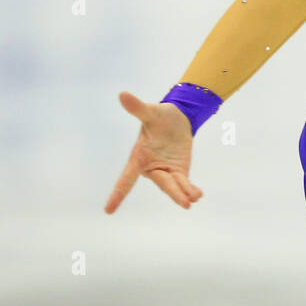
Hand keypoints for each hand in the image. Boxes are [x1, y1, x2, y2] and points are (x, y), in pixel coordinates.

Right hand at [105, 91, 203, 212]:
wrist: (178, 117)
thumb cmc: (159, 115)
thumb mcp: (150, 112)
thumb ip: (138, 107)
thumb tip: (123, 94)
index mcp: (139, 157)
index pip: (126, 178)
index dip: (118, 194)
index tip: (108, 210)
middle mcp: (151, 167)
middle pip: (162, 183)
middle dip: (173, 192)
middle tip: (185, 203)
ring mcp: (166, 171)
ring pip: (174, 185)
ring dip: (183, 193)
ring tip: (193, 198)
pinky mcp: (178, 171)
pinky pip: (183, 183)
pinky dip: (190, 189)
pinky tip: (197, 194)